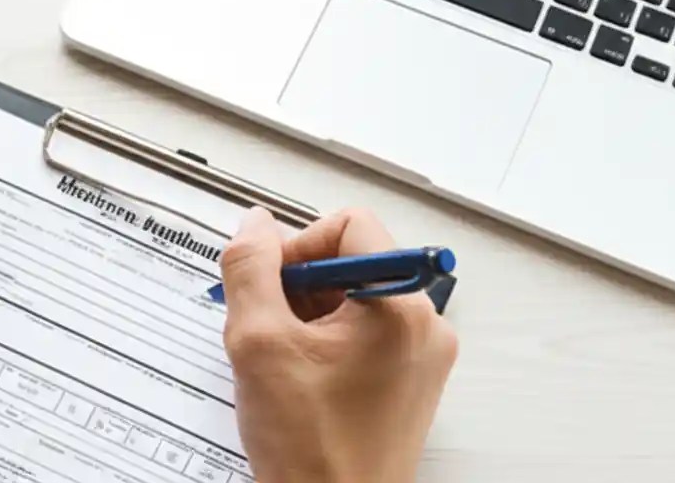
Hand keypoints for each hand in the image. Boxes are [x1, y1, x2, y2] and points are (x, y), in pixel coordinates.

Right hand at [220, 208, 457, 482]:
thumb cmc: (309, 448)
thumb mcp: (258, 343)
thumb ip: (250, 270)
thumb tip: (255, 224)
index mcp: (400, 308)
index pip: (350, 226)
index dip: (298, 245)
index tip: (270, 282)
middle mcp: (424, 326)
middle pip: (352, 260)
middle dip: (298, 285)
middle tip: (266, 325)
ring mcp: (420, 356)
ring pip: (353, 298)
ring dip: (307, 315)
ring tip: (280, 358)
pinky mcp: (409, 380)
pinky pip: (364, 333)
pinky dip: (324, 341)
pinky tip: (297, 375)